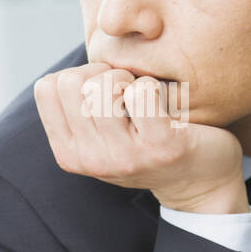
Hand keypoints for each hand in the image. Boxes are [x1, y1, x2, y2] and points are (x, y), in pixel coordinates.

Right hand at [34, 61, 248, 213]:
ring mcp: (125, 157)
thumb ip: (76, 107)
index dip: (79, 76)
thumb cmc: (148, 141)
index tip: (105, 91)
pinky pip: (142, 91)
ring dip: (129, 79)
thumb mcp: (100, 134)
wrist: (202, 180)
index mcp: (69, 154)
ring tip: (147, 99)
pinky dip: (156, 86)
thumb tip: (67, 71)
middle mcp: (90, 161)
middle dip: (102, 75)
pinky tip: (166, 104)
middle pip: (72, 81)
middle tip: (128, 93)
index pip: (47, 87)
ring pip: (102, 85)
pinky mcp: (161, 148)